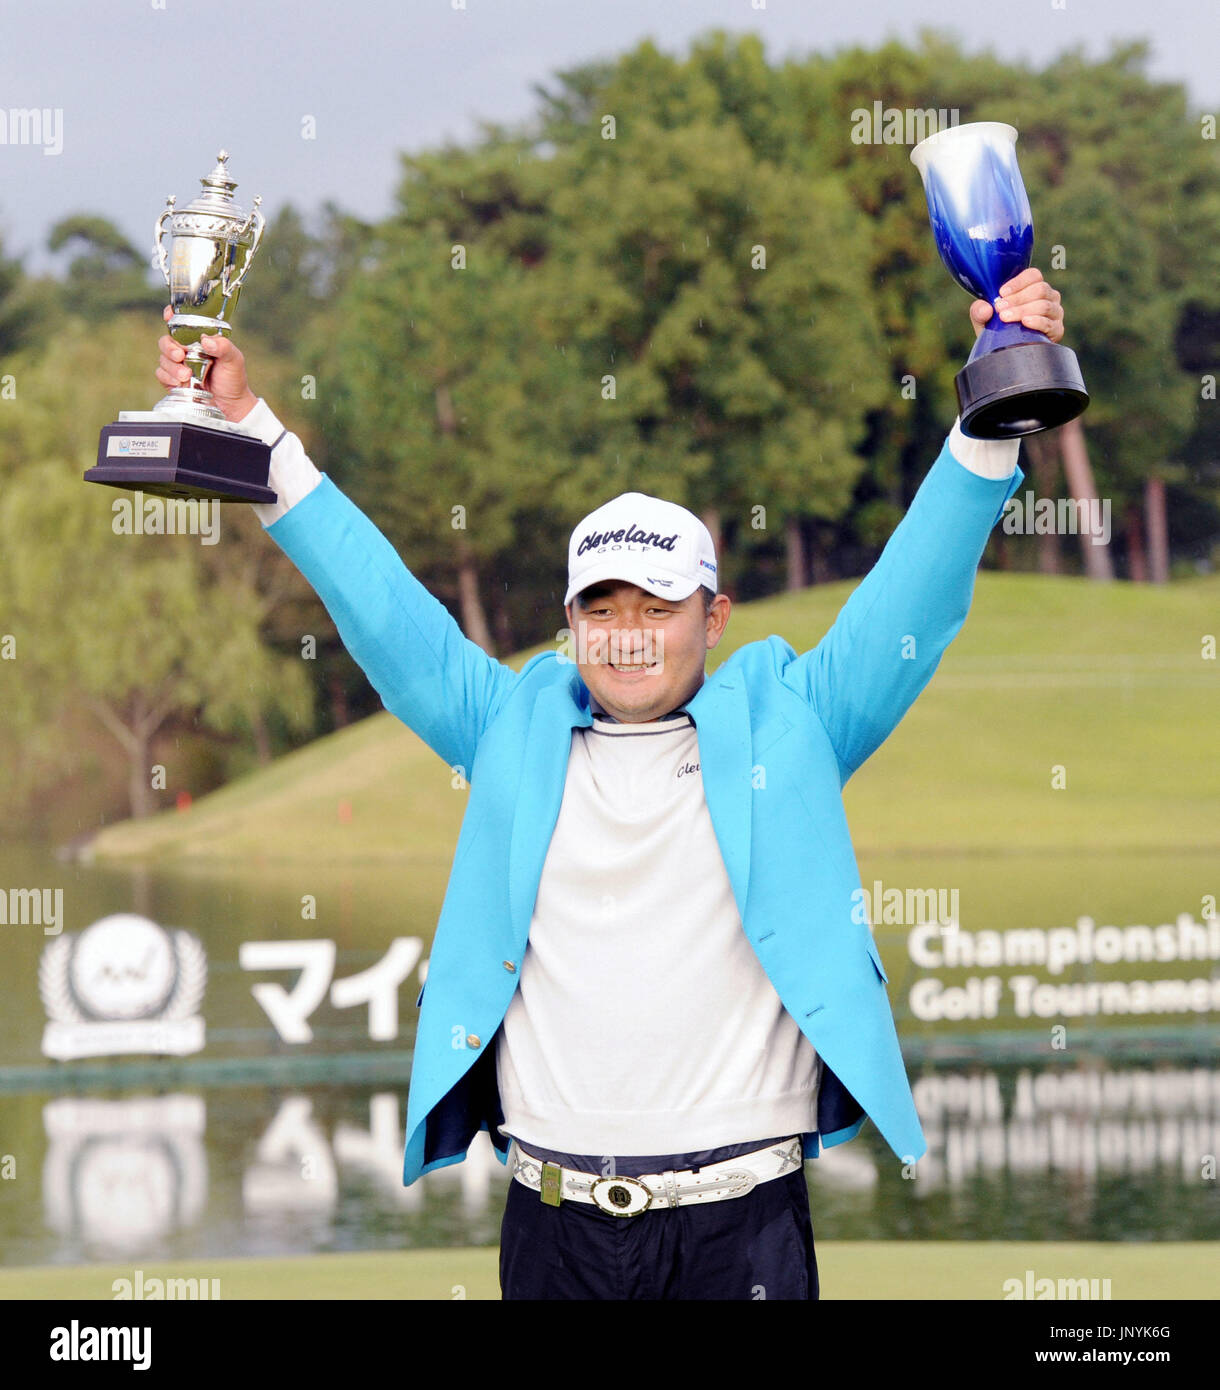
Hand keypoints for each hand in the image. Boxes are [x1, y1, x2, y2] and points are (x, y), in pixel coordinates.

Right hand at [156, 305, 257, 422]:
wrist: (230, 405)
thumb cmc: (233, 379)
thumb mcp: (234, 360)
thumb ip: (224, 346)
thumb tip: (206, 340)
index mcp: (199, 340)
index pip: (182, 323)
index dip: (172, 316)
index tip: (168, 315)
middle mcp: (186, 350)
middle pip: (166, 340)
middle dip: (170, 347)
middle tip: (180, 356)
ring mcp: (178, 365)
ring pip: (163, 358)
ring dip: (172, 366)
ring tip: (187, 376)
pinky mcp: (173, 380)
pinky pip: (161, 374)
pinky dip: (168, 377)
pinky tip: (180, 383)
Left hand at [970, 268, 1063, 342]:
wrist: (1004, 352)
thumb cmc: (997, 329)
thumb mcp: (983, 318)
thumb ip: (979, 310)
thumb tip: (986, 308)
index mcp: (1034, 287)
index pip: (1033, 276)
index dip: (1018, 282)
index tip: (1001, 293)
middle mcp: (1048, 297)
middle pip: (1040, 289)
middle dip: (1017, 299)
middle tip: (1000, 309)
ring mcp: (1055, 312)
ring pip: (1044, 305)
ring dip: (1023, 310)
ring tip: (1005, 317)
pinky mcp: (1057, 330)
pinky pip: (1050, 323)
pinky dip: (1037, 322)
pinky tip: (1025, 322)